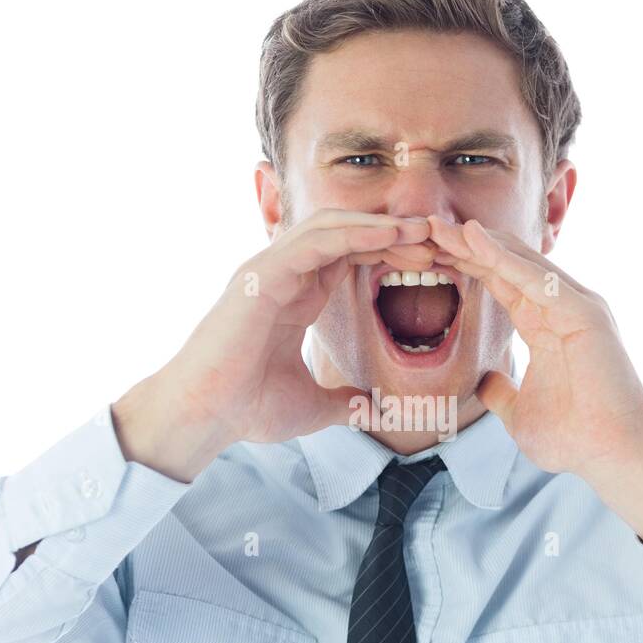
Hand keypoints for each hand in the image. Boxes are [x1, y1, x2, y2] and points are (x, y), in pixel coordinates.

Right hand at [113, 209, 433, 482]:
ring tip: (422, 231)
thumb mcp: (313, 406)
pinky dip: (354, 232)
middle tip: (438, 242)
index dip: (392, 254)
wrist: (204, 416)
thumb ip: (345, 402)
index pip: (352, 257)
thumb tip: (375, 412)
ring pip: (333, 227)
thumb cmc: (246, 407)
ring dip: (380, 226)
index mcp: (298, 296)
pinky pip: (314, 240)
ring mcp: (271, 268)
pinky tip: (389, 235)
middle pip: (349, 234)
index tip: (434, 265)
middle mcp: (286, 274)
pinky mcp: (262, 273)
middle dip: (394, 235)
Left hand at [425, 215, 642, 541]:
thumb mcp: (520, 413)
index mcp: (545, 323)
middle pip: (505, 263)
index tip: (425, 252)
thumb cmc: (576, 438)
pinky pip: (537, 278)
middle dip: (464, 245)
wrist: (614, 456)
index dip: (464, 264)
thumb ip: (502, 392)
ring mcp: (576, 305)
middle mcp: (562, 306)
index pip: (498, 282)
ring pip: (519, 262)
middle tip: (423, 225)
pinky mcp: (585, 312)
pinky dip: (504, 258)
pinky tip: (474, 241)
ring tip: (438, 224)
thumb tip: (484, 382)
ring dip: (477, 243)